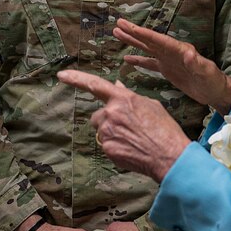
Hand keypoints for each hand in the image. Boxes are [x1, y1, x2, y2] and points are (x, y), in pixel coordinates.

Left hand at [57, 71, 189, 181]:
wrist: (169, 156)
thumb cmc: (164, 129)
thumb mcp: (150, 105)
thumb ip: (128, 96)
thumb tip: (116, 85)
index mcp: (122, 99)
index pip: (94, 84)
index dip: (76, 78)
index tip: (62, 75)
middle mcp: (111, 113)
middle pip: (98, 115)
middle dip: (107, 120)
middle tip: (128, 128)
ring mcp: (107, 132)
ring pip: (101, 131)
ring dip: (111, 134)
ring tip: (132, 139)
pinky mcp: (107, 149)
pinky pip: (106, 145)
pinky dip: (115, 147)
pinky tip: (131, 149)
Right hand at [114, 18, 230, 111]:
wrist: (215, 92)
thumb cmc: (213, 81)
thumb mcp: (206, 72)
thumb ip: (197, 63)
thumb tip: (189, 53)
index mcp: (179, 50)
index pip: (157, 40)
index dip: (143, 33)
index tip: (129, 26)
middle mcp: (171, 52)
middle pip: (149, 40)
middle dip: (133, 32)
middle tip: (118, 23)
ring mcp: (168, 60)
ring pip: (146, 49)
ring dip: (133, 41)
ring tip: (117, 34)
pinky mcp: (167, 70)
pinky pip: (149, 63)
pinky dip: (138, 60)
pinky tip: (127, 58)